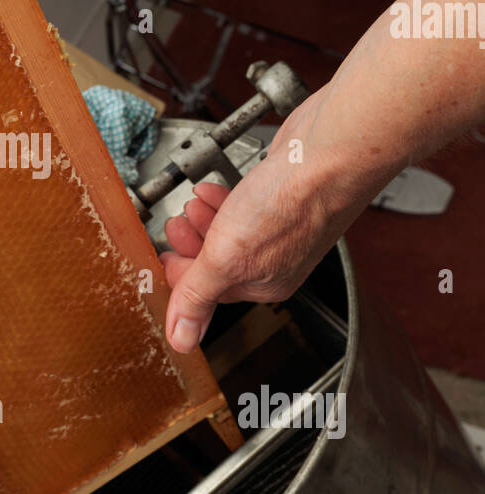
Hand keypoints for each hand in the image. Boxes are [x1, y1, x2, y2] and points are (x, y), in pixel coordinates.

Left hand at [159, 90, 389, 353]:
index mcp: (266, 284)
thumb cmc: (289, 204)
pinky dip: (222, 200)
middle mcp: (276, 259)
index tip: (163, 257)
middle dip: (192, 244)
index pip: (211, 293)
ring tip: (192, 205)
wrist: (328, 153)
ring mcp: (280, 226)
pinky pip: (243, 205)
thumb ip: (198, 296)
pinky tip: (212, 189)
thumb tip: (181, 340)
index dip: (182, 275)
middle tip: (175, 227)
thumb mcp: (225, 257)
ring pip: (230, 231)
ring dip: (204, 220)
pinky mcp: (280, 195)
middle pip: (219, 261)